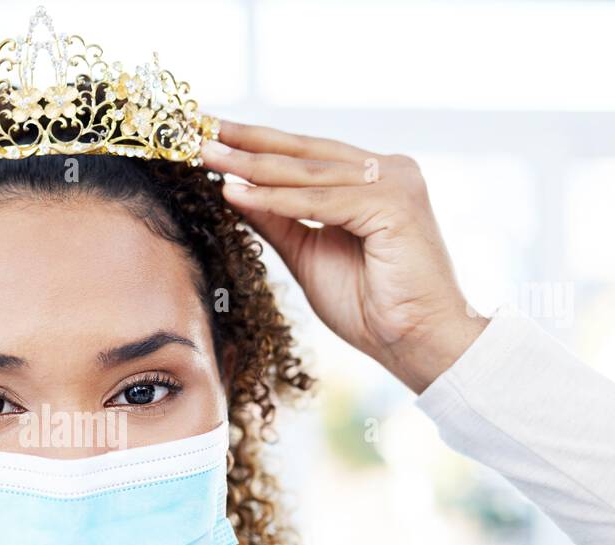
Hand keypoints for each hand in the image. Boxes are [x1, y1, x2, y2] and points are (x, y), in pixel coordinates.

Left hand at [200, 123, 487, 393]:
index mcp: (374, 179)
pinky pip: (319, 202)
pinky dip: (275, 200)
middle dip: (248, 143)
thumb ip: (278, 220)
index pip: (306, 155)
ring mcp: (395, 182)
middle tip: (198, 132)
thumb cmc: (371, 307)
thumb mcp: (307, 254)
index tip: (211, 134)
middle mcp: (389, 170)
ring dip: (252, 167)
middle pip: (305, 154)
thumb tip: (234, 189)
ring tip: (208, 157)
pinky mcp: (395, 204)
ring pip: (308, 175)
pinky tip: (235, 192)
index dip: (257, 144)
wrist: (417, 342)